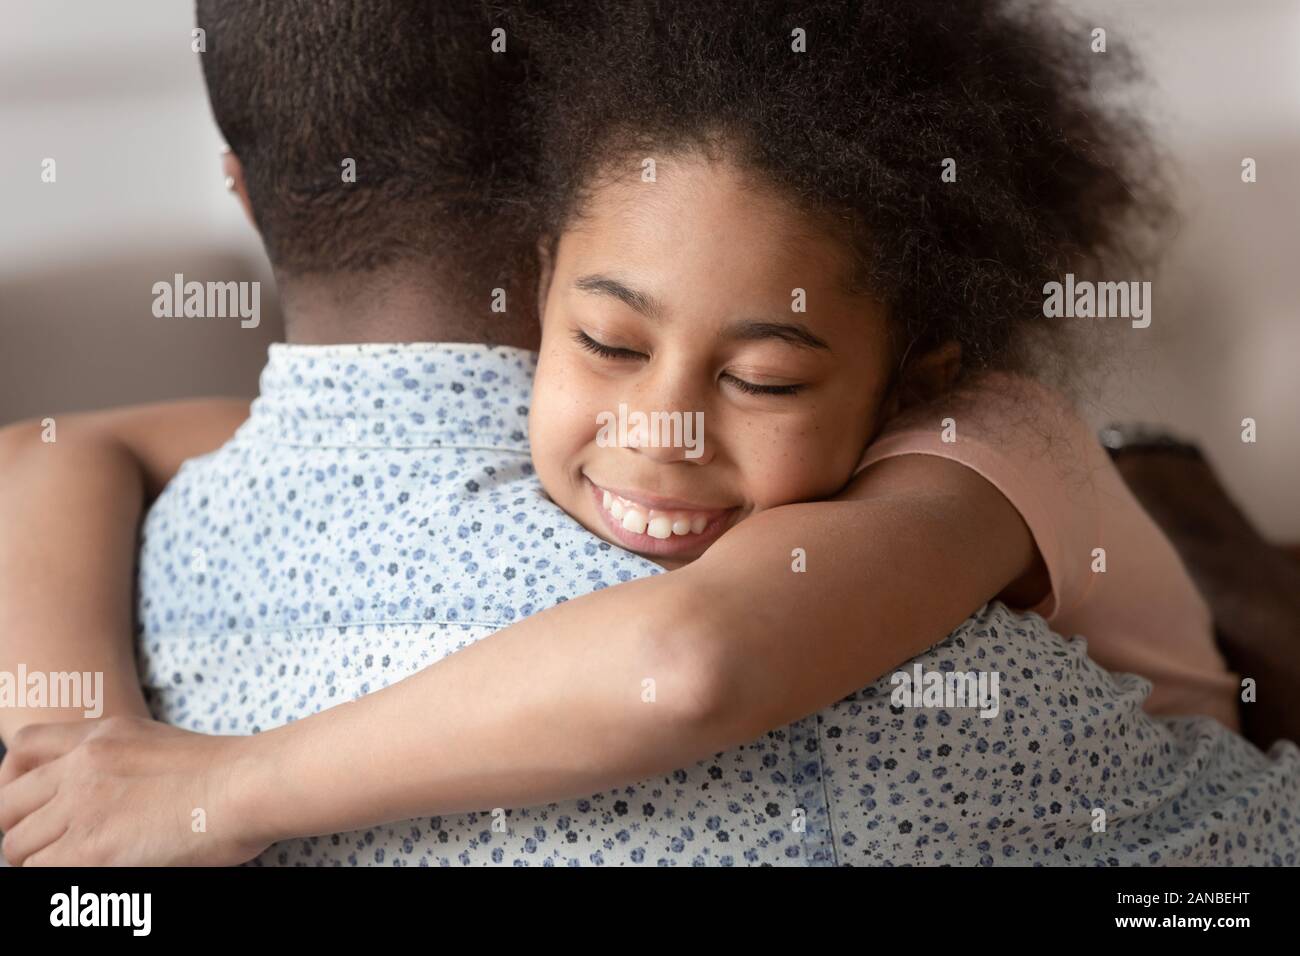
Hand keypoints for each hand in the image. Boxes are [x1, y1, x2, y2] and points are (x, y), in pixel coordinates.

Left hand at [0, 716, 270, 865]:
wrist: (248, 784)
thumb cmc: (229, 773)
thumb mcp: (162, 744)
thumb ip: (121, 760)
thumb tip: (105, 801)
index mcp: (102, 734)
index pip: (22, 748)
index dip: (13, 781)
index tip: (34, 808)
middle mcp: (82, 765)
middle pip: (8, 806)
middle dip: (21, 830)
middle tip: (53, 848)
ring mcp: (81, 806)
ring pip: (17, 848)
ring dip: (41, 861)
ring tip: (79, 866)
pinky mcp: (89, 849)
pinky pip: (41, 875)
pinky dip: (59, 879)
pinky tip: (97, 874)